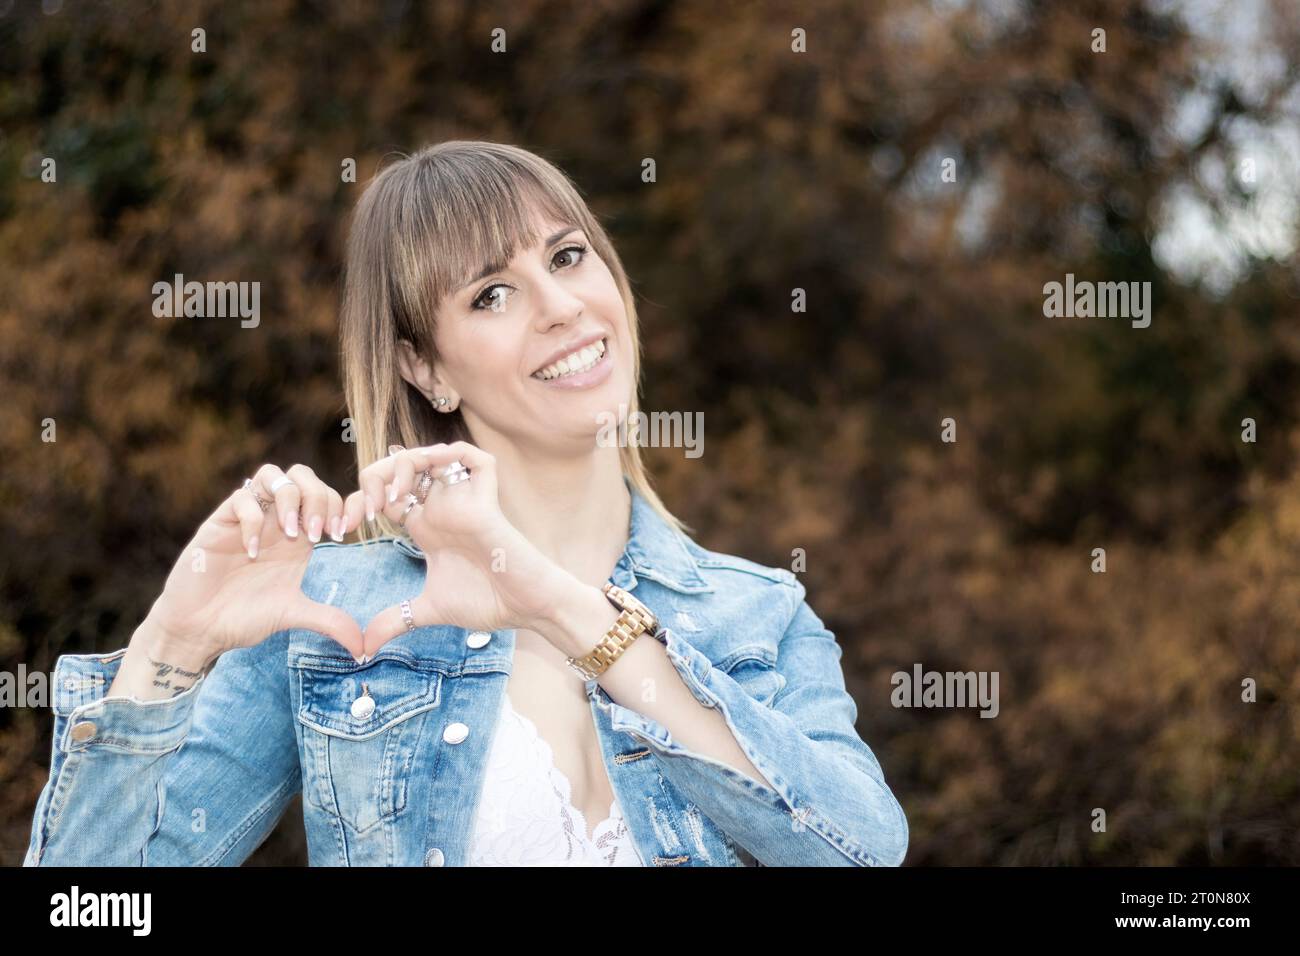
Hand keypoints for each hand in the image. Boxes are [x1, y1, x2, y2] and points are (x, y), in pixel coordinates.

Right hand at [142, 462, 367, 664]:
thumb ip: (329, 621)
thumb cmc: (243, 618)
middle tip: (319, 534)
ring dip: (289, 499)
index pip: (327, 495)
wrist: (199, 629)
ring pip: (273, 475)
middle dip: (319, 497)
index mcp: (298, 535)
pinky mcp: (219, 523)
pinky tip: (252, 551)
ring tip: (289, 535)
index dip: (342, 504)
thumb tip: (364, 647)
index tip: (342, 534)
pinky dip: (253, 519)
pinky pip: (240, 499)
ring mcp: (247, 518)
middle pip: (304, 475)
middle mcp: (274, 520)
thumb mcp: (294, 615)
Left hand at [354, 441, 568, 656]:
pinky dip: (451, 454)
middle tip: (366, 510)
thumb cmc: (488, 602)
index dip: (358, 502)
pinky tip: (430, 476)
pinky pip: (474, 458)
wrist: (526, 608)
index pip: (384, 495)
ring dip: (403, 464)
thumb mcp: (429, 611)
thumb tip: (362, 648)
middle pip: (400, 468)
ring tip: (393, 494)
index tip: (344, 530)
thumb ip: (396, 620)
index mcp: (425, 527)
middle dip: (373, 478)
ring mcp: (463, 500)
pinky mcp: (487, 500)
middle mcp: (441, 508)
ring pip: (430, 455)